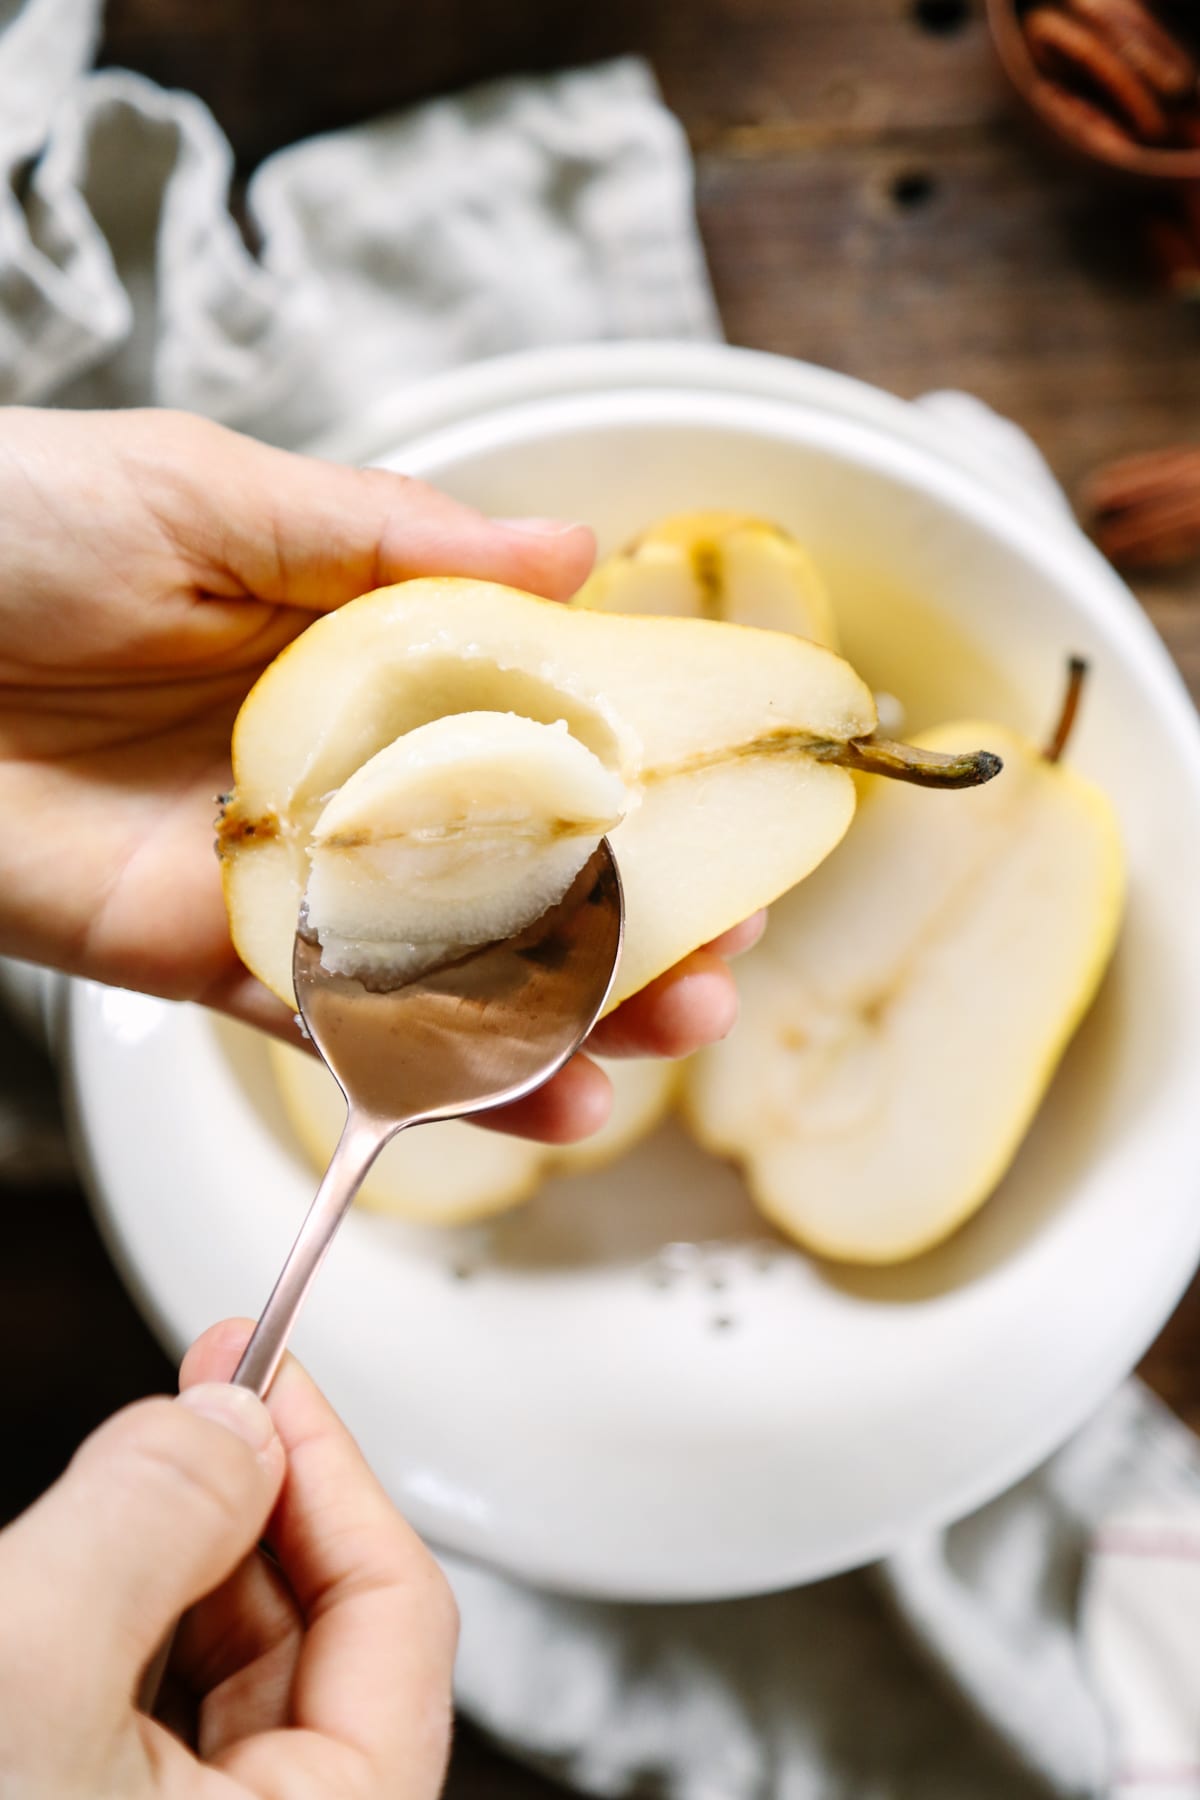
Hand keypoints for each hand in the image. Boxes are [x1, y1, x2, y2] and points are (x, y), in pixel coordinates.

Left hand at [0, 407, 761, 1139]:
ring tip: (648, 1047)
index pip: (531, 735)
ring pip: (440, 969)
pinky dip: (425, 1066)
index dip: (636, 786)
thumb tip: (578, 550)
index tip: (731, 822)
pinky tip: (525, 1092)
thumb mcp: (219, 493)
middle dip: (626, 930)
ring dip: (554, 1019)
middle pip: (508, 873)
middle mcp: (333, 780)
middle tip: (717, 968)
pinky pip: (326, 1023)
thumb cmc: (10, 520)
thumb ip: (396, 539)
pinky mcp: (198, 954)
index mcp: (354, 661)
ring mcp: (273, 876)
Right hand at [0, 1320, 456, 1799]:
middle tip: (193, 1404)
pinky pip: (141, 1712)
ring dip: (171, 1561)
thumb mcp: (30, 1664)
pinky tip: (68, 1577)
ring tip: (106, 1497)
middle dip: (246, 1508)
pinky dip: (114, 1627)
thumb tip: (235, 1426)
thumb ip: (152, 1516)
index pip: (396, 1616)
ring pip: (220, 1670)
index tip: (270, 1373)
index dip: (331, 1471)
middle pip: (311, 1638)